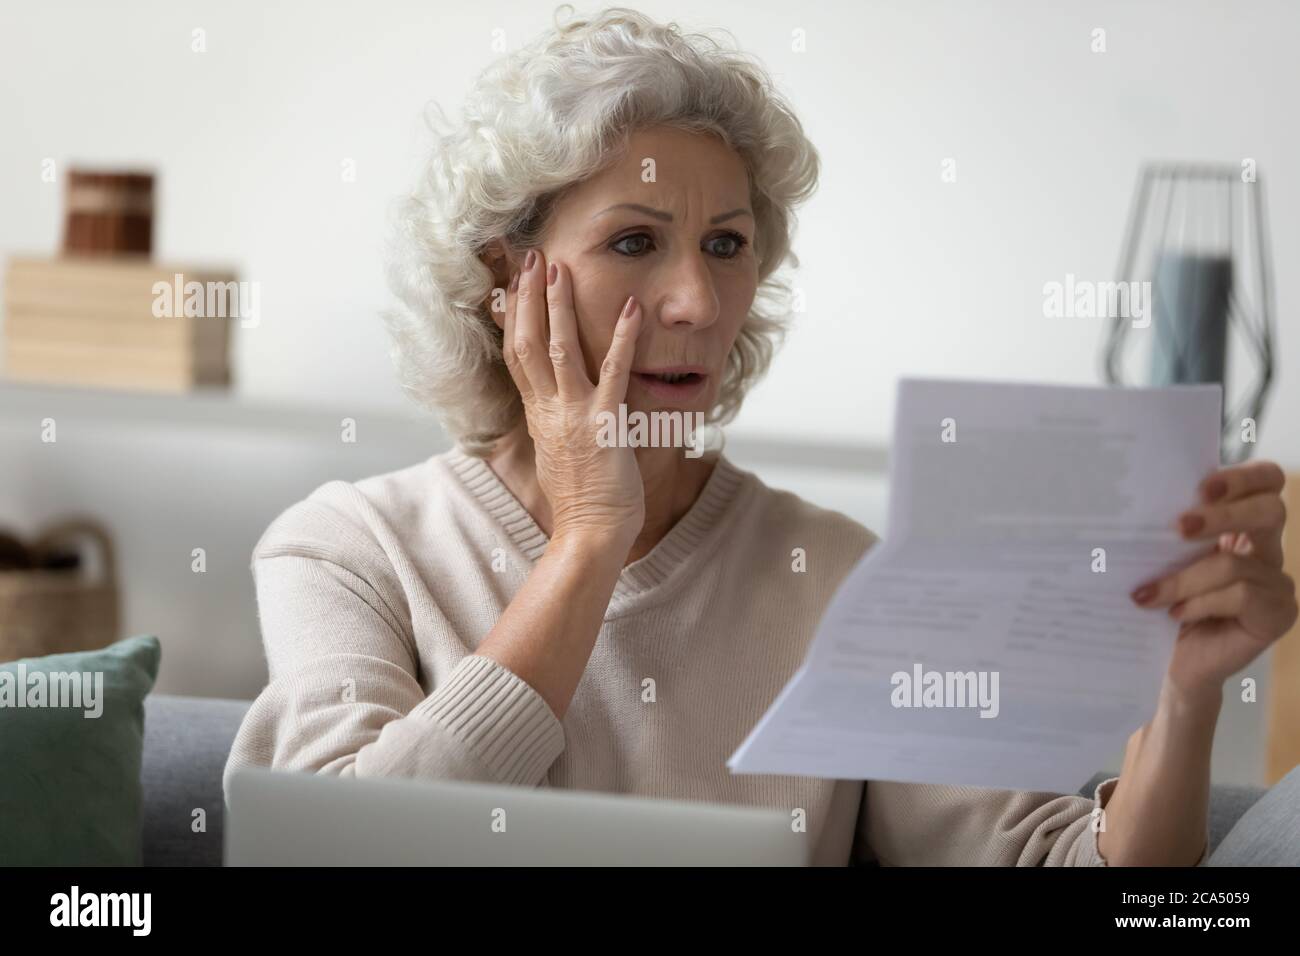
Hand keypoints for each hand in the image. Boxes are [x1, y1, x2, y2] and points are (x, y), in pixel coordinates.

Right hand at [501, 248, 645, 548]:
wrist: (590, 534)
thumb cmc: (581, 501)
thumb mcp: (557, 453)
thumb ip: (555, 423)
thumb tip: (554, 405)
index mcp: (538, 414)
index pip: (516, 355)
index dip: (513, 316)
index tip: (512, 284)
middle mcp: (549, 409)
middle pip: (528, 342)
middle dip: (528, 297)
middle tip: (531, 258)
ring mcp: (574, 415)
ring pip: (559, 350)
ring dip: (559, 306)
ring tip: (561, 268)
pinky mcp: (604, 425)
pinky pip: (613, 374)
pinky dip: (622, 339)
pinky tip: (632, 310)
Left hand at [1131, 460, 1296, 700]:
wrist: (1174, 662)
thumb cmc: (1166, 605)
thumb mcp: (1166, 561)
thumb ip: (1170, 533)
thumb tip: (1138, 504)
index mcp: (1242, 525)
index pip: (1266, 481)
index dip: (1243, 477)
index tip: (1200, 486)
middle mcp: (1266, 549)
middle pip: (1271, 510)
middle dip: (1224, 514)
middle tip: (1180, 526)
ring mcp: (1277, 582)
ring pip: (1235, 564)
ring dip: (1184, 579)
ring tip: (1147, 594)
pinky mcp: (1278, 614)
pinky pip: (1241, 596)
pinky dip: (1200, 602)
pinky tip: (1175, 613)